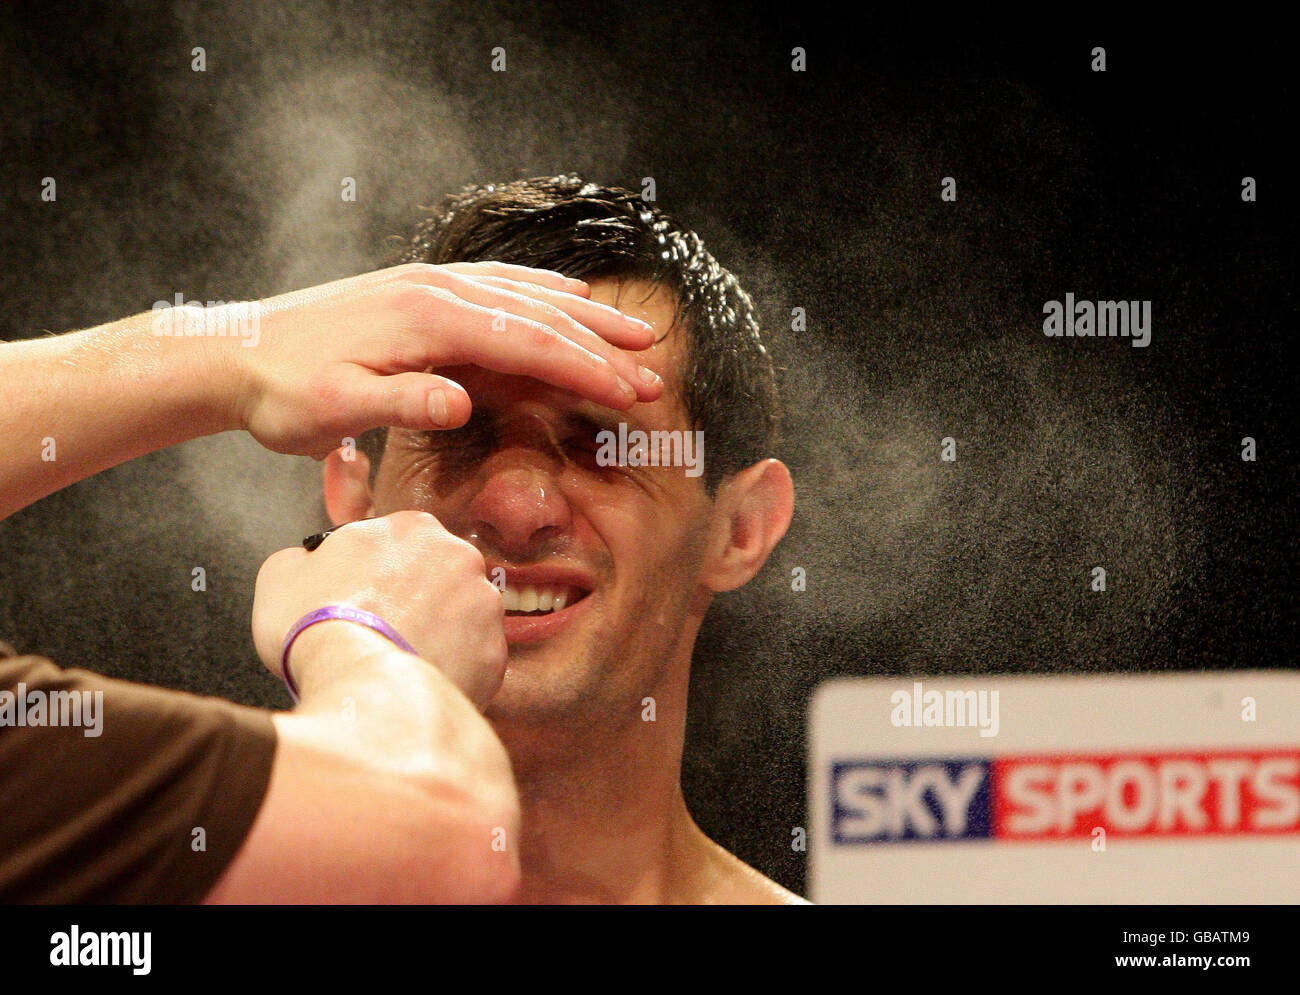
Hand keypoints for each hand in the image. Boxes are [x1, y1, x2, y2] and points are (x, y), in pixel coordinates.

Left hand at [217, 261, 663, 458]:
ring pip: (525, 293)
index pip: (526, 344)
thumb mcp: (332, 410)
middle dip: (600, 345)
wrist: (235, 351)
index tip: (631, 393)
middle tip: (653, 371)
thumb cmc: (284, 392)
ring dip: (583, 316)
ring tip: (633, 333)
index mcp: (427, 321)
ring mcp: (430, 283)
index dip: (584, 370)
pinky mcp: (420, 289)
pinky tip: (565, 299)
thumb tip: (463, 400)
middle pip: (538, 314)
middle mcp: (437, 291)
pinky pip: (497, 283)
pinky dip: (542, 292)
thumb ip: (401, 403)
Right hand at [251, 510, 505, 708]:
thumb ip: (306, 559)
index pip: (399, 546)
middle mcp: (460, 557)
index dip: (377, 577)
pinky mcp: (495, 653)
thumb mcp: (282, 574)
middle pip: (437, 579)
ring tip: (399, 664)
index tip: (364, 601)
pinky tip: (419, 684)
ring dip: (436, 637)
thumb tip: (312, 565)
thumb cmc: (316, 624)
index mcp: (413, 528)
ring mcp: (484, 606)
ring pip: (460, 620)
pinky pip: (472, 662)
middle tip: (382, 634)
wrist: (360, 684)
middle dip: (415, 603)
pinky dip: (450, 672)